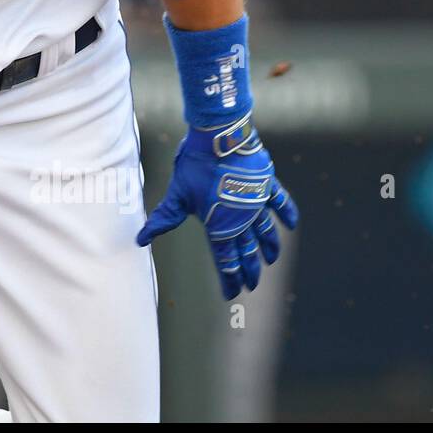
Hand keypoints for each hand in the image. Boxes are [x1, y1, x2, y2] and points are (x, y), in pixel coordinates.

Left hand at [136, 115, 298, 298]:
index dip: (229, 278)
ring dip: (268, 248)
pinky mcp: (266, 184)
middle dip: (249, 270)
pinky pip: (280, 202)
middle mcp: (241, 219)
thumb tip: (141, 239)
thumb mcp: (177, 194)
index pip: (225, 259)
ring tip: (271, 260)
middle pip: (247, 250)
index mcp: (220, 225)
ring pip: (265, 231)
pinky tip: (291, 224)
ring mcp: (256, 202)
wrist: (219, 138)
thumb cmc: (194, 166)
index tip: (232, 293)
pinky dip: (287, 213)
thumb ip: (164, 218)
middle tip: (251, 285)